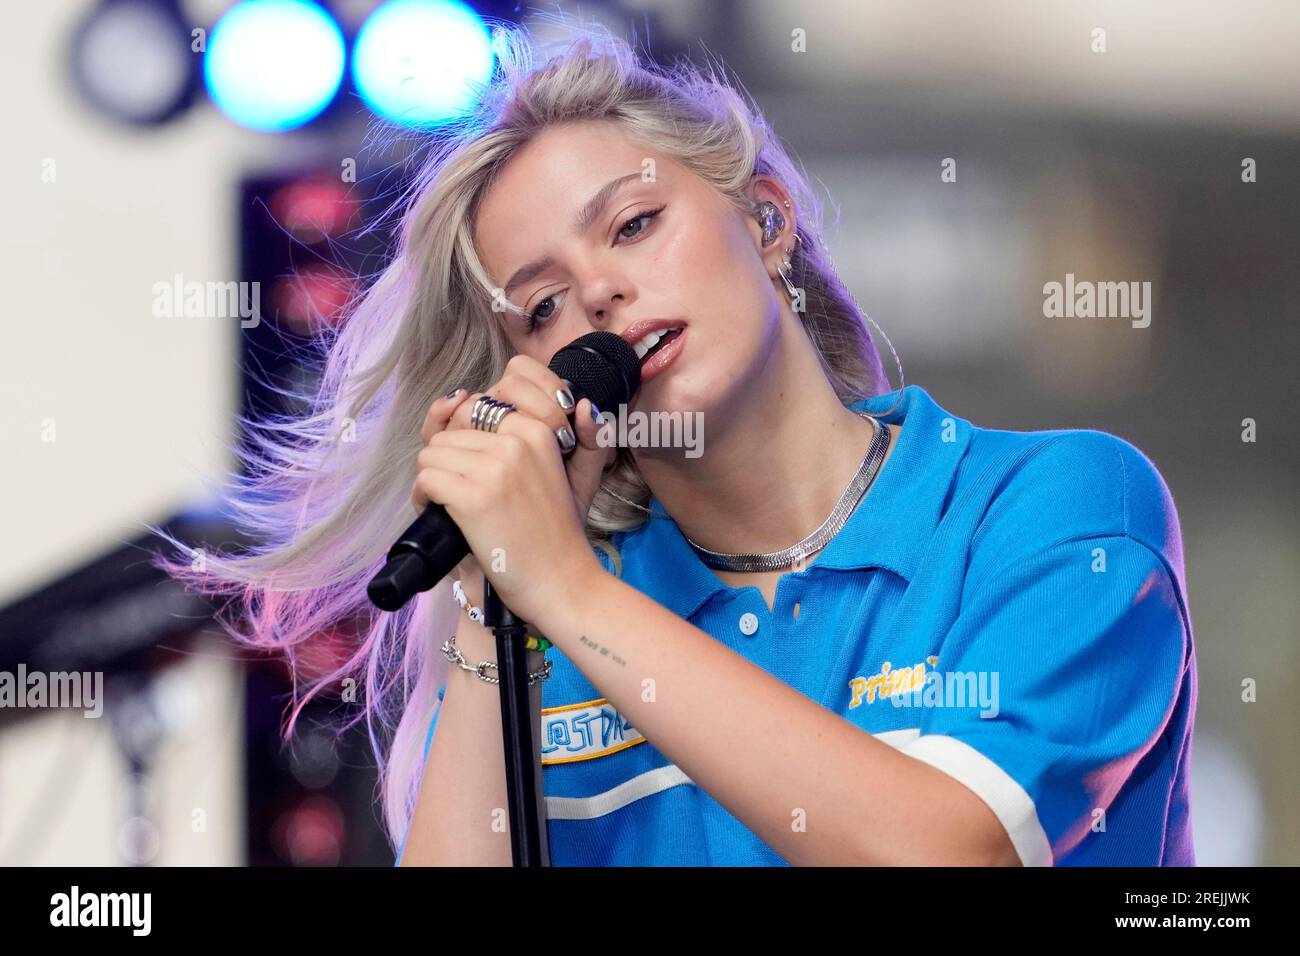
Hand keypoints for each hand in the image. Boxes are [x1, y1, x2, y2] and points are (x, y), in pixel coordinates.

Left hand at [411, 355, 612, 624]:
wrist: (563, 582)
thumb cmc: (557, 533)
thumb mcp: (568, 475)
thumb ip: (561, 434)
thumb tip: (561, 403)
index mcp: (537, 429)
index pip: (473, 409)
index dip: (465, 441)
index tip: (477, 468)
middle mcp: (517, 441)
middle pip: (449, 432)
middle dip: (447, 460)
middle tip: (462, 490)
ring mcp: (495, 468)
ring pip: (432, 453)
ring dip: (432, 479)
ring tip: (451, 505)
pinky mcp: (474, 497)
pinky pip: (426, 479)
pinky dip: (424, 499)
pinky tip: (441, 516)